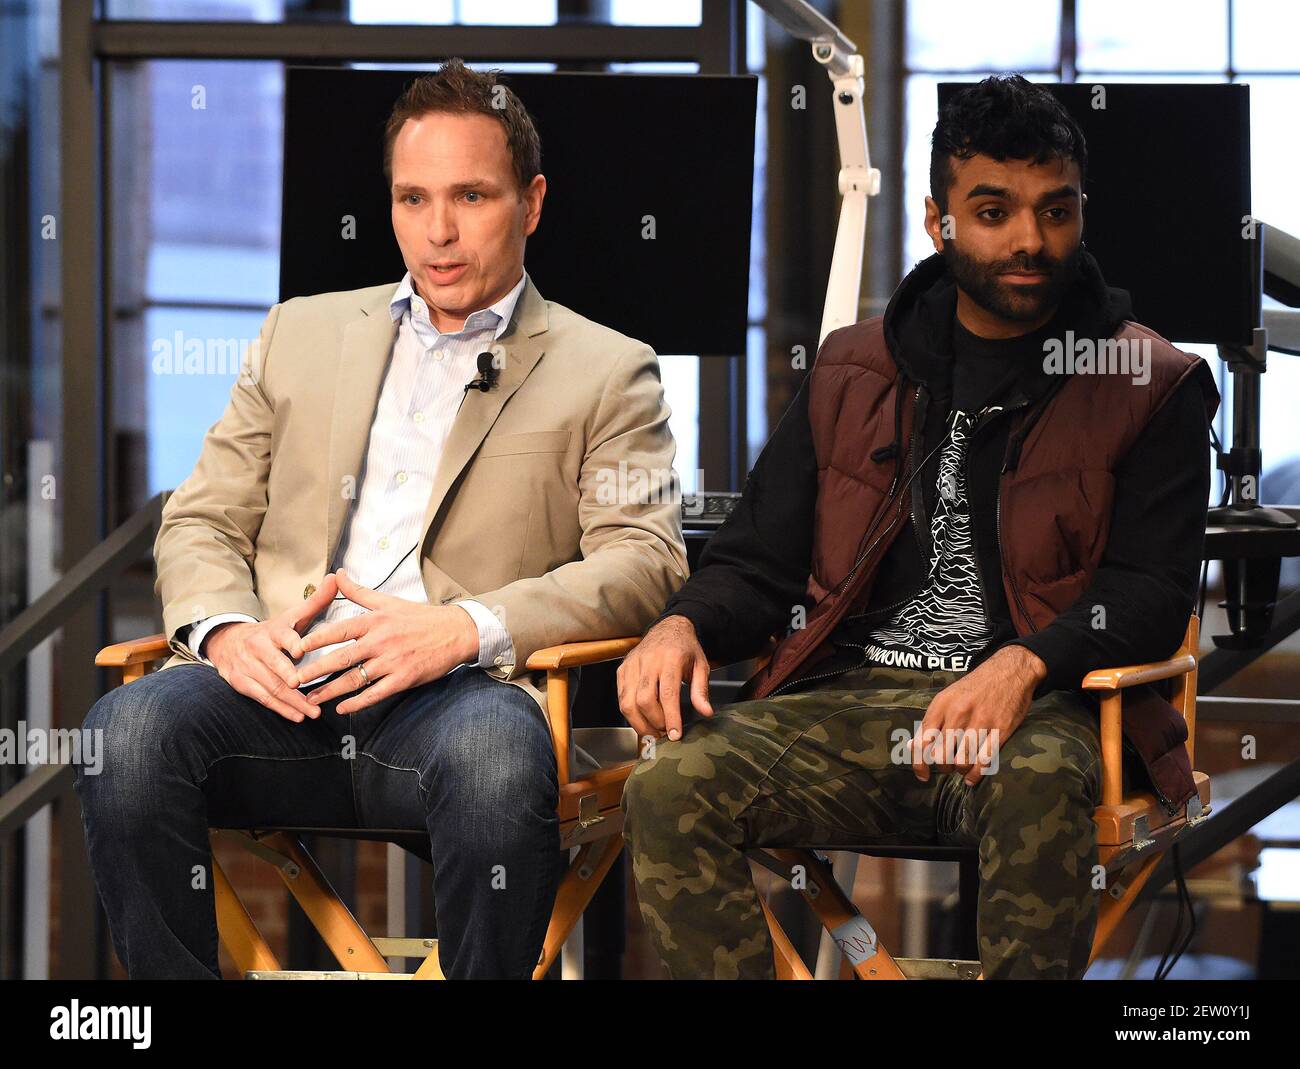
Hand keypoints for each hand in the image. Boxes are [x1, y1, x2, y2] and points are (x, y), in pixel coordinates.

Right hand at [204, 574, 339, 722]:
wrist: (229, 641)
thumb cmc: (273, 631)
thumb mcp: (293, 616)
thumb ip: (316, 601)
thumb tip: (336, 577)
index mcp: (274, 630)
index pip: (282, 636)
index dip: (291, 642)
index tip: (300, 650)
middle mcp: (258, 648)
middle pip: (274, 665)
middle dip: (288, 676)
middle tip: (304, 685)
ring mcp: (248, 667)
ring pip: (271, 685)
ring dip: (292, 700)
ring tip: (313, 712)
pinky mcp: (241, 683)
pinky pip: (262, 698)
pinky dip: (280, 708)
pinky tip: (297, 716)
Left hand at [293, 570, 479, 713]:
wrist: (456, 632)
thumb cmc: (420, 617)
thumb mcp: (388, 601)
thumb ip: (359, 591)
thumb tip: (337, 574)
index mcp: (375, 621)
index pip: (339, 630)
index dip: (315, 640)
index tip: (295, 649)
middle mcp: (381, 641)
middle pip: (341, 658)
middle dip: (315, 671)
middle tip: (293, 681)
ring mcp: (392, 661)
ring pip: (355, 679)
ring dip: (330, 691)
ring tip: (311, 700)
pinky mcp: (404, 678)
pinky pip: (376, 693)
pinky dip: (357, 703)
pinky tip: (342, 708)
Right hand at [616, 615, 712, 742]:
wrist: (669, 628)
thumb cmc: (685, 649)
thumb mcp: (701, 666)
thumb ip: (701, 690)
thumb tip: (706, 712)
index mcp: (670, 658)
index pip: (668, 693)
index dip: (670, 717)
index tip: (675, 734)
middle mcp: (648, 660)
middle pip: (644, 700)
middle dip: (654, 722)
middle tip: (665, 733)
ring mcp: (633, 664)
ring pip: (628, 701)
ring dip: (639, 722)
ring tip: (653, 731)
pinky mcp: (623, 669)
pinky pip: (621, 696)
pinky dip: (630, 712)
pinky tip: (642, 718)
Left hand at [907, 645, 1047, 786]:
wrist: (1009, 670)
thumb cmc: (974, 687)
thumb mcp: (947, 698)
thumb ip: (930, 722)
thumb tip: (911, 747)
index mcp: (941, 705)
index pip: (923, 741)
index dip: (919, 764)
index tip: (923, 775)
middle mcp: (958, 714)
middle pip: (941, 755)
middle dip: (943, 767)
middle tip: (948, 766)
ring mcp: (980, 722)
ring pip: (962, 761)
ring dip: (960, 770)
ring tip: (962, 768)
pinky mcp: (1001, 729)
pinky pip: (984, 760)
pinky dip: (976, 774)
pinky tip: (973, 776)